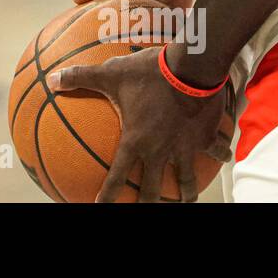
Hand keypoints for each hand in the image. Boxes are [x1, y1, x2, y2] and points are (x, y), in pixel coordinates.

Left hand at [49, 45, 231, 201]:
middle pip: (152, 188)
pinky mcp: (207, 137)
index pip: (117, 176)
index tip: (100, 206)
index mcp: (136, 141)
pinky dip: (220, 154)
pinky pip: (216, 150)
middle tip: (144, 210)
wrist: (191, 67)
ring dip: (186, 193)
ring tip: (186, 200)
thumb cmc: (149, 72)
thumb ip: (81, 77)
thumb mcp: (111, 73)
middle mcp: (160, 151)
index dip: (108, 195)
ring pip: (187, 179)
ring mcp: (185, 147)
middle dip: (147, 203)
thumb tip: (53, 79)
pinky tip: (224, 156)